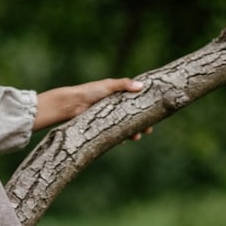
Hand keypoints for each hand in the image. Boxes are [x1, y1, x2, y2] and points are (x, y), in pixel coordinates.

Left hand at [33, 78, 148, 134]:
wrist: (71, 104)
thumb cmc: (90, 91)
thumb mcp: (108, 85)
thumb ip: (124, 85)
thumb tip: (141, 85)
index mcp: (119, 97)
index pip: (136, 103)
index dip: (145, 109)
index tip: (154, 116)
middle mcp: (116, 108)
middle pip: (133, 118)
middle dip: (141, 124)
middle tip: (148, 130)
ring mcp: (109, 119)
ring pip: (125, 127)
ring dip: (132, 133)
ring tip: (136, 137)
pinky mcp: (102, 128)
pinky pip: (114, 134)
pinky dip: (120, 137)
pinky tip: (123, 140)